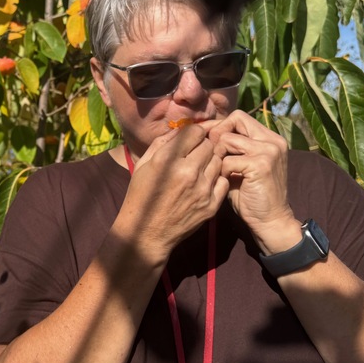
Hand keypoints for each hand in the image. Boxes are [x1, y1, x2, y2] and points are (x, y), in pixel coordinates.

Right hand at [119, 124, 229, 259]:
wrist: (146, 233)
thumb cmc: (140, 195)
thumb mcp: (143, 164)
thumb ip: (162, 142)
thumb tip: (180, 129)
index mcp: (168, 160)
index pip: (195, 132)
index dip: (193, 133)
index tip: (189, 139)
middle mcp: (188, 172)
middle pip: (210, 144)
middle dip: (203, 144)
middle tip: (195, 152)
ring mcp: (202, 190)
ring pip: (219, 160)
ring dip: (211, 160)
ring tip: (199, 166)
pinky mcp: (211, 205)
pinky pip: (223, 180)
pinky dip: (216, 177)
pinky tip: (204, 181)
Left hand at [202, 111, 300, 252]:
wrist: (270, 220)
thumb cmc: (251, 194)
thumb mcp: (242, 165)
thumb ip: (232, 148)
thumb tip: (207, 132)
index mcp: (270, 138)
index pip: (240, 117)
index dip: (222, 127)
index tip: (212, 142)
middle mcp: (272, 140)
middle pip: (235, 119)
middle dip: (218, 135)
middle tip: (213, 155)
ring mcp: (268, 151)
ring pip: (227, 139)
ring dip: (218, 156)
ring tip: (221, 171)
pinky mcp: (261, 164)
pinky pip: (227, 160)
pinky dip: (222, 172)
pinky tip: (227, 182)